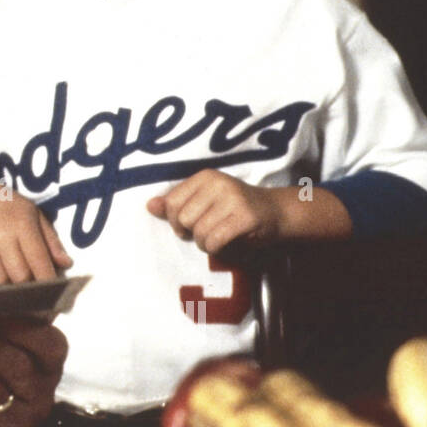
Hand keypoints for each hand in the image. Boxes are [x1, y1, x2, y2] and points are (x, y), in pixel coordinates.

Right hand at [0, 180, 72, 286]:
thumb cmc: (8, 208)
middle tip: (34, 292)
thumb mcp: (34, 215)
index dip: (48, 283)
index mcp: (22, 225)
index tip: (54, 294)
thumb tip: (66, 264)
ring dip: (8, 291)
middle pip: (20, 277)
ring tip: (15, 289)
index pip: (39, 263)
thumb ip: (51, 240)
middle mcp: (1, 236)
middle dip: (30, 288)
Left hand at [146, 169, 284, 253]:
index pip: (172, 202)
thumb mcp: (205, 200)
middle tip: (206, 233)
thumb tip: (149, 206)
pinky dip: (216, 249)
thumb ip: (177, 203)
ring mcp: (233, 199)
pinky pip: (215, 241)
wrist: (277, 211)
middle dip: (190, 233)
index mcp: (205, 176)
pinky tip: (226, 245)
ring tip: (218, 239)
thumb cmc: (235, 208)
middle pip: (183, 218)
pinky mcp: (245, 218)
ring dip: (205, 244)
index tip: (187, 226)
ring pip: (199, 232)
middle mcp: (218, 183)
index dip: (174, 220)